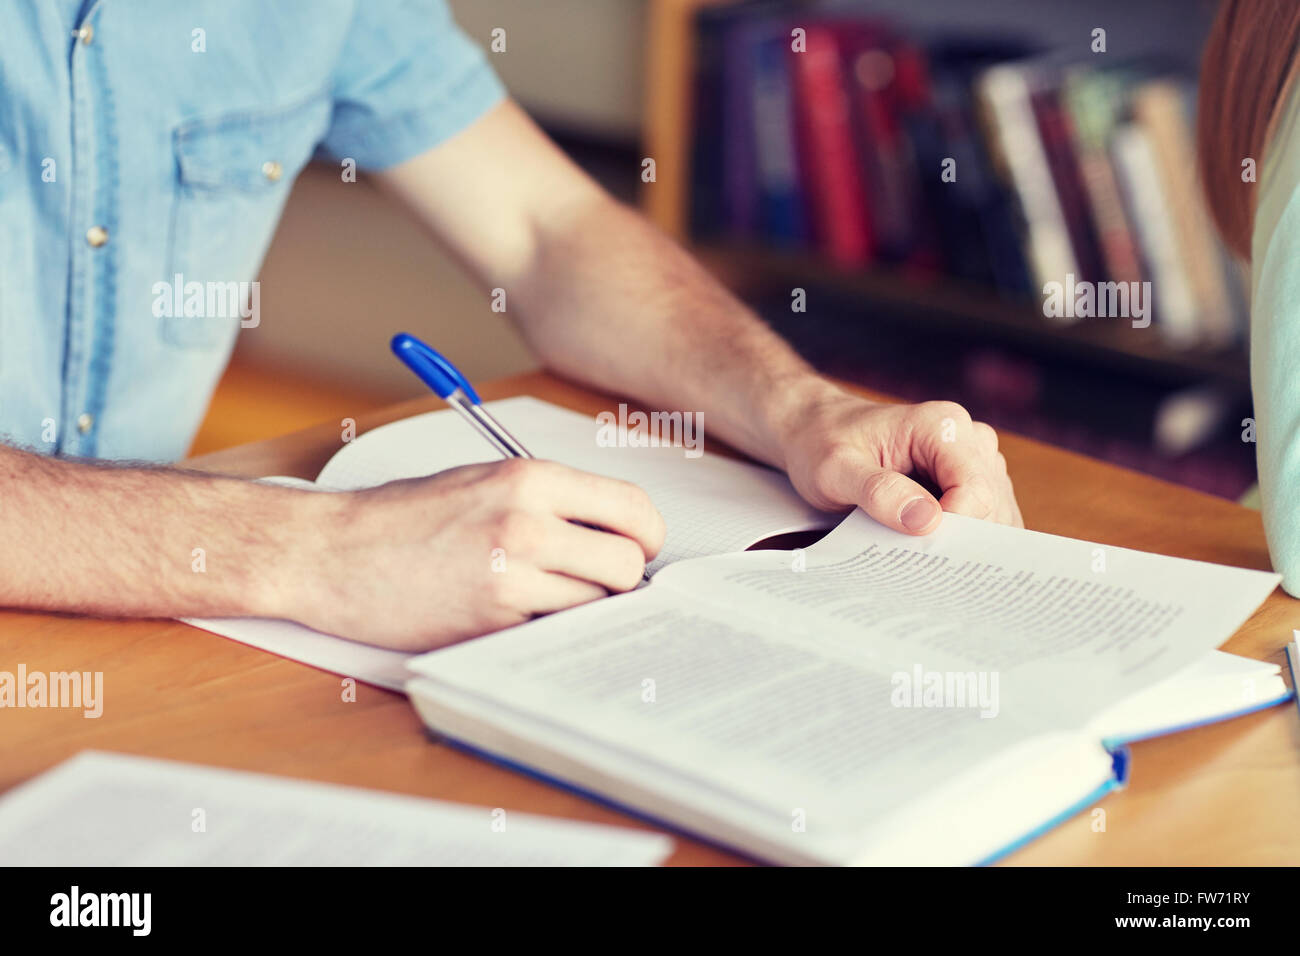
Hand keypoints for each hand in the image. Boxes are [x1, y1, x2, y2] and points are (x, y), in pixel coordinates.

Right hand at [285, 459, 664, 650]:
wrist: (329, 553)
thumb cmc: (401, 517)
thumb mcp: (483, 480)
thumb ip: (550, 499)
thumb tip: (613, 528)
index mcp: (529, 478)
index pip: (633, 508)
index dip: (646, 534)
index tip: (639, 547)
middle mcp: (527, 524)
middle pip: (629, 565)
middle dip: (622, 578)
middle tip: (597, 580)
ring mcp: (510, 577)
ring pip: (597, 604)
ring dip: (583, 606)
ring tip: (545, 594)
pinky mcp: (490, 623)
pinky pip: (551, 631)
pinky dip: (544, 627)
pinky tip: (514, 613)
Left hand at [779, 389, 1022, 534]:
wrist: (816, 430)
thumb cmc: (822, 443)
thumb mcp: (835, 470)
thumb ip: (878, 491)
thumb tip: (927, 520)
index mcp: (942, 426)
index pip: (975, 489)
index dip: (954, 526)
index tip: (918, 547)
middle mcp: (968, 438)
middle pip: (990, 504)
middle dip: (959, 537)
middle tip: (914, 557)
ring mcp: (973, 459)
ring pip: (993, 514)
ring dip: (963, 541)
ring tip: (918, 551)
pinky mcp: (968, 479)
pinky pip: (983, 517)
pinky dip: (964, 538)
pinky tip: (931, 548)